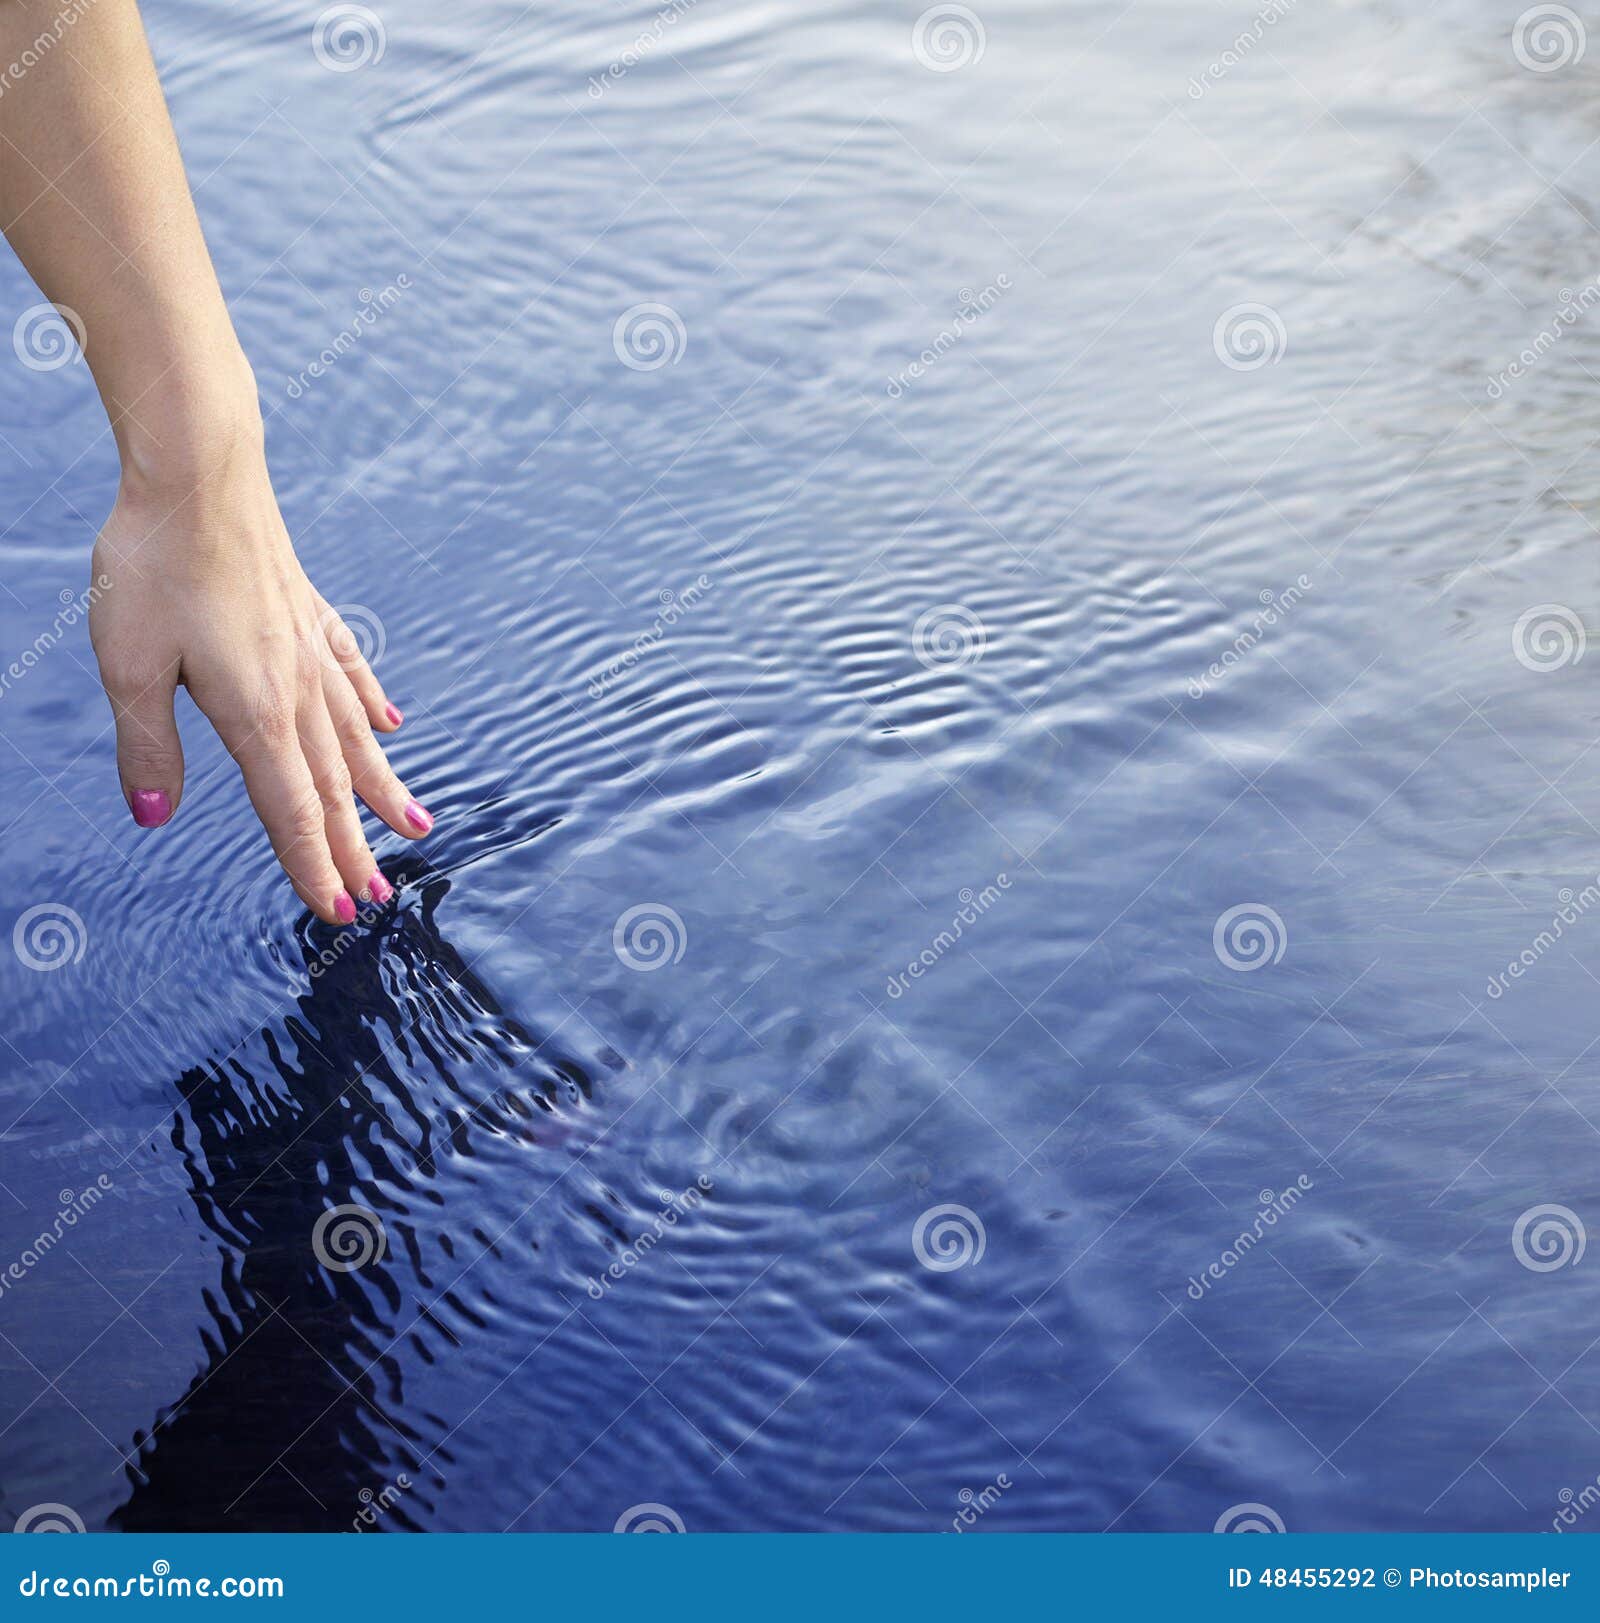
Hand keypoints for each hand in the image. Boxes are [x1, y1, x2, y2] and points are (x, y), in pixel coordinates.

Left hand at [89, 416, 432, 924]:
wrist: (199, 471)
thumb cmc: (154, 563)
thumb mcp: (128, 662)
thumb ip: (146, 745)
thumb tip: (153, 817)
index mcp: (255, 712)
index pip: (290, 809)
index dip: (311, 865)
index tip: (336, 913)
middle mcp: (297, 690)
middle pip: (333, 786)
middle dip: (354, 847)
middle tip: (379, 897)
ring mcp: (312, 650)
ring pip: (354, 739)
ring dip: (381, 791)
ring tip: (414, 828)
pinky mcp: (310, 614)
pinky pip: (353, 675)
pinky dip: (371, 709)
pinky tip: (389, 726)